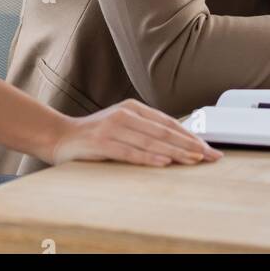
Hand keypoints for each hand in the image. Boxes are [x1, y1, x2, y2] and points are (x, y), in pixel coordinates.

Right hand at [50, 98, 223, 167]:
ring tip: (194, 159)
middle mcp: (125, 114)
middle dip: (190, 144)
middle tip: (210, 155)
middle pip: (164, 131)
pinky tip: (164, 162)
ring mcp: (113, 128)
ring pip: (151, 141)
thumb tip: (174, 142)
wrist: (60, 136)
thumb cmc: (94, 134)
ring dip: (175, 151)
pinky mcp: (102, 143)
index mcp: (133, 107)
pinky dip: (149, 157)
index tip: (208, 147)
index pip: (168, 122)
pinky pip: (130, 152)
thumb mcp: (121, 125)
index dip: (190, 135)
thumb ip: (144, 129)